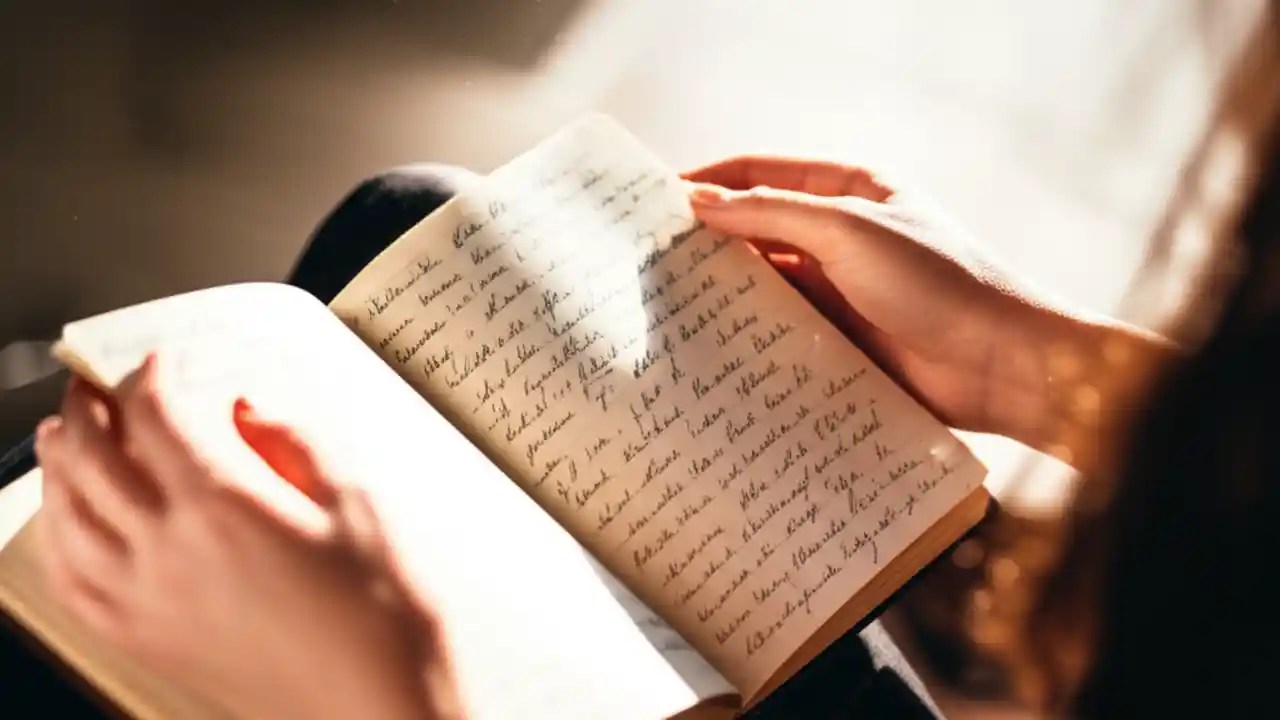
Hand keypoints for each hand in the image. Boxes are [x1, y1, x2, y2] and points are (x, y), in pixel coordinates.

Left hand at [33, 356, 463, 719]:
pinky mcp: (148, 640)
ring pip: (67, 519)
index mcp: (225, 507)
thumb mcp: (355, 503)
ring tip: (64, 438)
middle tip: (94, 384)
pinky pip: (72, 584)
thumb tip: (245, 410)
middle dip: (88, 408)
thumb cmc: (381, 609)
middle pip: (93, 459)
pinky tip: (63, 525)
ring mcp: (150, 601)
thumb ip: (293, 443)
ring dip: (58, 467)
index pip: (153, 418)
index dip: (147, 376)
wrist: (377, 703)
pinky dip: (56, 541)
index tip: (161, 362)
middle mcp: (170, 552)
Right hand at [684, 157, 1171, 468]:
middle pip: (760, 230)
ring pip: (768, 286)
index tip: (655, 200)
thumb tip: (701, 203)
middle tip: (651, 260)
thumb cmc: (939, 280)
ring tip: (671, 307)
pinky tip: (715, 348)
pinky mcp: (844, 342)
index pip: (762, 173)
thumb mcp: (850, 229)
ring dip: (727, 294)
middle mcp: (842, 236)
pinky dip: (752, 338)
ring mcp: (843, 291)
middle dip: (709, 242)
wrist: (1002, 363)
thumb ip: (772, 214)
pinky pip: (785, 333)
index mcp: (851, 191)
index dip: (709, 181)